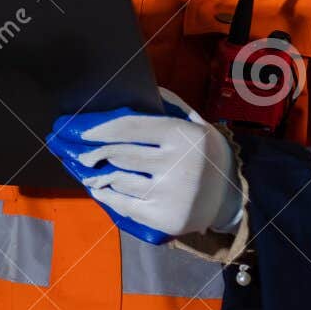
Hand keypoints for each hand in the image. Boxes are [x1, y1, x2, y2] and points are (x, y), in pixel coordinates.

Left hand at [44, 87, 242, 243]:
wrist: (235, 196)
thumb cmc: (206, 153)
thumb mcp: (196, 122)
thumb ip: (168, 105)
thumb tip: (135, 91)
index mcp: (183, 136)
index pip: (129, 127)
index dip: (98, 127)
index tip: (77, 129)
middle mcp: (178, 165)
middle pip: (119, 154)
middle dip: (92, 153)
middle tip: (76, 152)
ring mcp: (171, 194)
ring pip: (119, 179)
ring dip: (100, 174)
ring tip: (90, 170)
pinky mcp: (164, 219)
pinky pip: (124, 204)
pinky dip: (106, 195)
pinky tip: (98, 188)